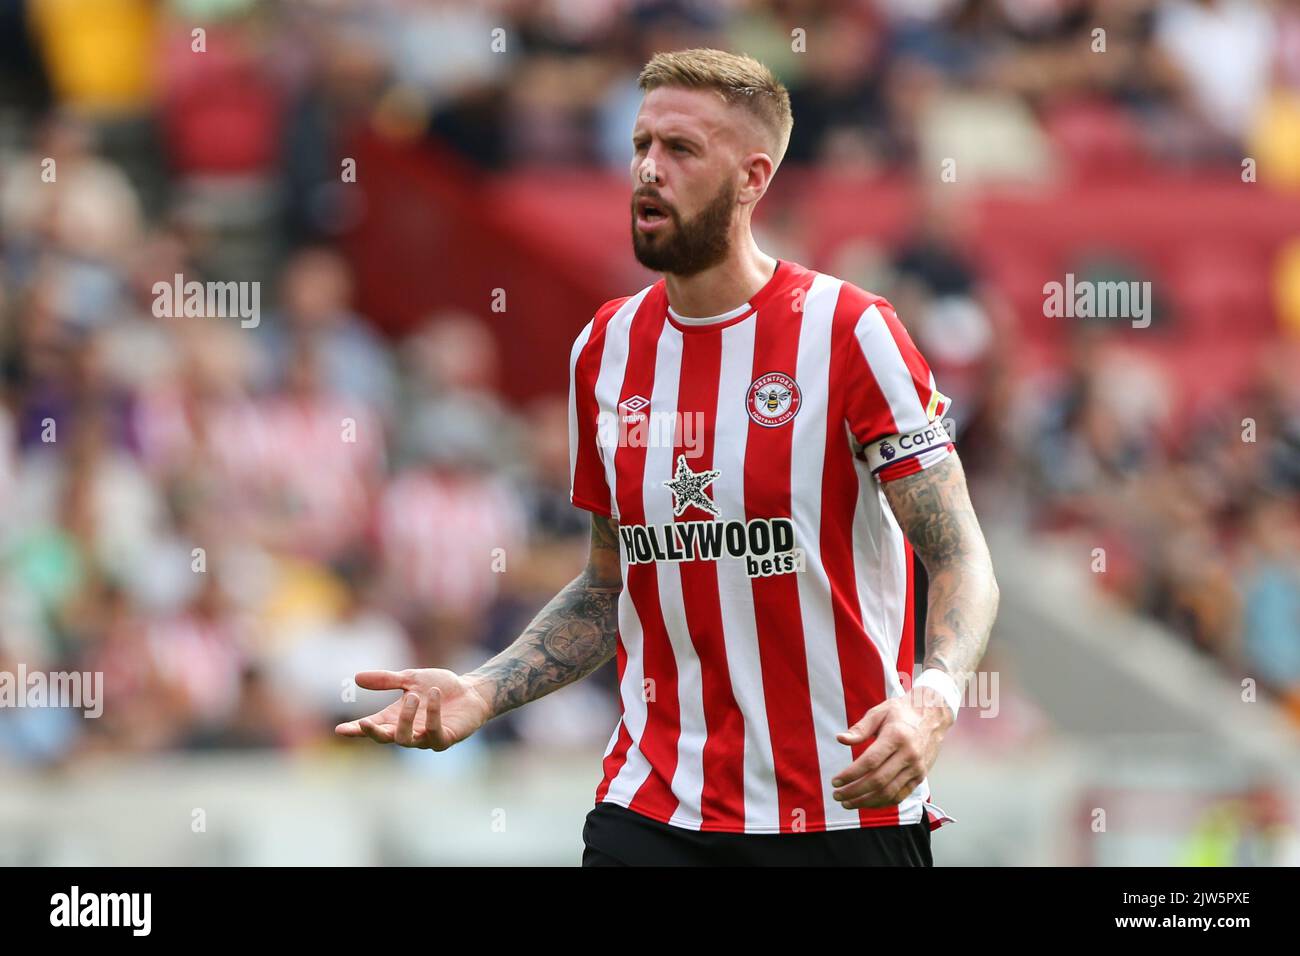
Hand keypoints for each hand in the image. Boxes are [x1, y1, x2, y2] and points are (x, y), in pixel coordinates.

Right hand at [334, 669, 493, 749]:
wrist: (471, 691)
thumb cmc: (440, 687)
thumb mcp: (411, 678)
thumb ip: (386, 680)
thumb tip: (356, 678)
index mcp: (395, 718)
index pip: (372, 726)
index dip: (356, 730)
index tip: (340, 730)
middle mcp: (408, 731)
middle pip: (385, 738)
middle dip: (374, 732)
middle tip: (365, 722)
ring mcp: (426, 738)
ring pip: (405, 739)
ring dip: (406, 718)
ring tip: (413, 696)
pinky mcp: (445, 739)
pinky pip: (434, 733)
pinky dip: (432, 714)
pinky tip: (434, 695)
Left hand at [829, 685, 952, 808]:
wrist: (933, 714)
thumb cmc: (902, 712)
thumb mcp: (879, 712)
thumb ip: (860, 728)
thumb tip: (840, 739)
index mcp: (896, 736)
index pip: (870, 762)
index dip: (851, 774)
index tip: (835, 781)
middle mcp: (909, 754)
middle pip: (878, 781)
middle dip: (855, 791)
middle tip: (837, 795)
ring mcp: (916, 768)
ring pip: (889, 792)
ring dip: (866, 802)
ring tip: (848, 803)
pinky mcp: (921, 776)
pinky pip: (900, 795)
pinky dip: (882, 803)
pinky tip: (867, 803)